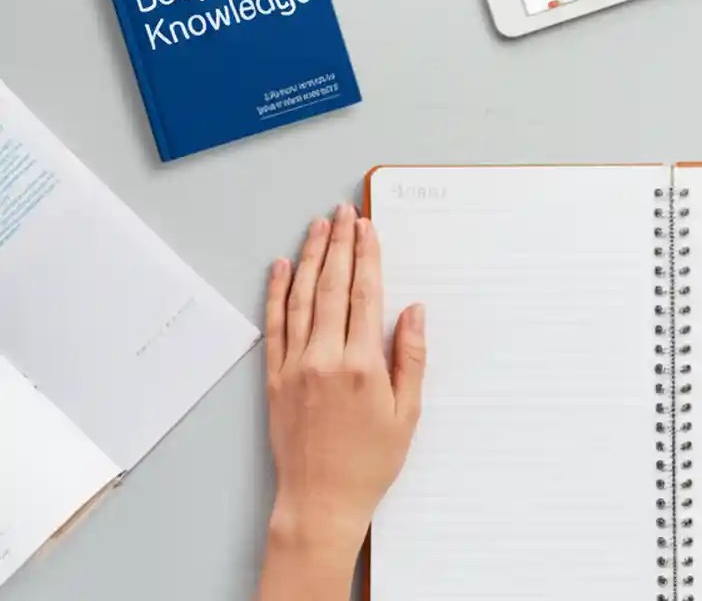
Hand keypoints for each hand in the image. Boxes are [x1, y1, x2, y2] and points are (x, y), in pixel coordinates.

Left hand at [263, 203, 424, 556]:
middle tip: (343, 214)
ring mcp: (295, 366)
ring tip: (317, 227)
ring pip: (301, 298)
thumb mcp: (406, 413)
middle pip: (331, 286)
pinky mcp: (274, 378)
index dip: (367, 257)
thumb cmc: (369, 463)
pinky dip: (276, 293)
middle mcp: (324, 358)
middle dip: (339, 244)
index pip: (364, 295)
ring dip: (309, 257)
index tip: (368, 229)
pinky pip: (274, 325)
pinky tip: (280, 268)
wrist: (320, 500)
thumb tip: (413, 311)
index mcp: (361, 365)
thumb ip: (410, 357)